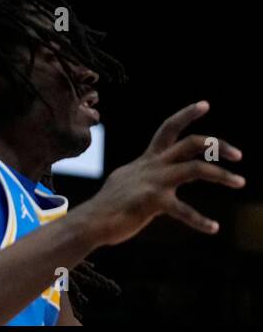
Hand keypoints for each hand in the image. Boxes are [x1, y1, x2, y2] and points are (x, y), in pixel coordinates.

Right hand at [76, 101, 243, 247]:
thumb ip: (155, 173)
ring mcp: (152, 182)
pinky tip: (213, 228)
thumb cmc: (112, 204)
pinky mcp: (152, 202)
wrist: (91, 220)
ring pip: (195, 169)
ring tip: (240, 182)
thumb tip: (178, 172)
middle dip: (217, 145)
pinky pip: (183, 210)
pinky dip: (200, 220)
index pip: (168, 129)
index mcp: (147, 160)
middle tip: (238, 155)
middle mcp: (152, 166)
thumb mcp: (132, 180)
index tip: (205, 104)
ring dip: (222, 175)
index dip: (186, 114)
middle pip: (189, 143)